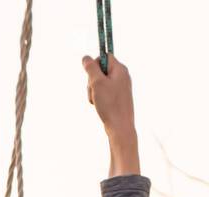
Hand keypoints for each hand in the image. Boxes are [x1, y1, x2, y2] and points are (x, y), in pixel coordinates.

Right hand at [81, 53, 139, 176]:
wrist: (120, 127)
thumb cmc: (110, 104)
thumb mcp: (97, 83)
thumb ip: (91, 68)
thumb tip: (86, 58)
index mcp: (120, 69)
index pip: (105, 56)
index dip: (95, 63)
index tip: (91, 74)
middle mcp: (122, 76)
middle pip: (100, 70)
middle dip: (92, 81)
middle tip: (94, 91)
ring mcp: (120, 88)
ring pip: (100, 83)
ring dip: (93, 91)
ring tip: (96, 101)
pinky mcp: (117, 98)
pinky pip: (103, 93)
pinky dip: (98, 98)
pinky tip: (99, 106)